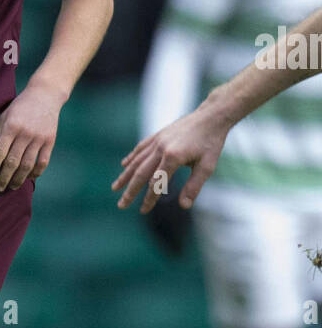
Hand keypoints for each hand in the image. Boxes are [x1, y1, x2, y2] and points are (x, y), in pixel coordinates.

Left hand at [0, 80, 63, 191]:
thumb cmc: (20, 106)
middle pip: (13, 162)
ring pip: (27, 165)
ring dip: (18, 179)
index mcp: (11, 126)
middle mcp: (25, 133)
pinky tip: (29, 178)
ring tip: (12, 187)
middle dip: (4, 178)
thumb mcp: (5, 115)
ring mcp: (39, 138)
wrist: (45, 94)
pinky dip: (35, 173)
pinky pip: (43, 162)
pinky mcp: (50, 140)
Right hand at [112, 105, 230, 212]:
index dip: (149, 198)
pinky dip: (131, 158)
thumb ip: (194, 186)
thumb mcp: (207, 167)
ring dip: (125, 176)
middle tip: (121, 205)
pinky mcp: (158, 135)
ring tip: (115, 188)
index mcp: (173, 157)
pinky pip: (141, 148)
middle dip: (130, 191)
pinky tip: (124, 165)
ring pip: (137, 161)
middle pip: (141, 174)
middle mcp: (161, 148)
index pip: (156, 183)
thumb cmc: (211, 142)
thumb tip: (184, 206)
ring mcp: (158, 140)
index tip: (143, 211)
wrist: (211, 116)